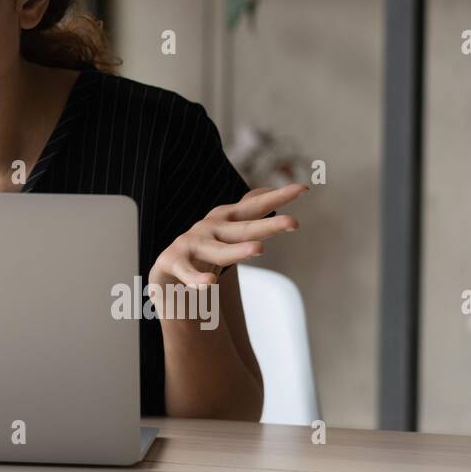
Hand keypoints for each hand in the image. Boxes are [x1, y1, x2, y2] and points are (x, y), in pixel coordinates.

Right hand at [147, 183, 306, 312]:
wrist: (166, 276)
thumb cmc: (201, 253)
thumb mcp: (226, 232)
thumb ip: (244, 210)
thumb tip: (266, 189)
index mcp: (224, 221)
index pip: (254, 207)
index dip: (277, 198)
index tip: (303, 189)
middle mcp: (208, 228)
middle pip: (241, 228)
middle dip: (266, 225)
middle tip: (293, 223)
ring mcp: (188, 244)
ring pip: (217, 250)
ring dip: (237, 250)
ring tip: (258, 249)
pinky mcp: (170, 262)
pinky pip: (187, 272)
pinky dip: (197, 277)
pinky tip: (210, 282)